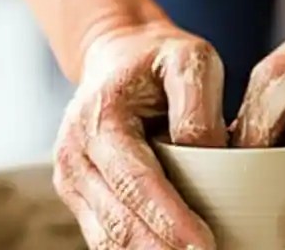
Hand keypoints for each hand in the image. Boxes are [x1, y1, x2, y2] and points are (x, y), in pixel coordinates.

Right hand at [52, 21, 226, 249]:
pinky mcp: (80, 195)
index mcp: (101, 121)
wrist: (118, 54)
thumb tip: (212, 156)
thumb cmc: (159, 58)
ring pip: (107, 237)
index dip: (169, 218)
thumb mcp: (190, 59)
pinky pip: (105, 234)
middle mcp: (76, 155)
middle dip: (161, 249)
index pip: (135, 182)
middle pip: (118, 220)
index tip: (203, 244)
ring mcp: (72, 179)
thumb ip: (199, 107)